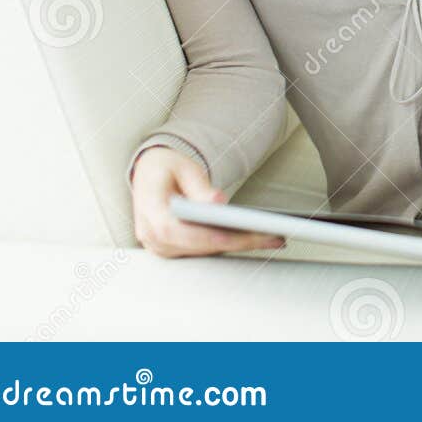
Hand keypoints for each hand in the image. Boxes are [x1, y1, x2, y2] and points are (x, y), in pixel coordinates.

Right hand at [130, 147, 286, 257]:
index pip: (179, 231)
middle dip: (236, 242)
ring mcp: (160, 247)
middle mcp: (152, 236)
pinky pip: (201, 252)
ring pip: (202, 253)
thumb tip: (219, 203)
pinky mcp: (172, 251)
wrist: (150, 174)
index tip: (237, 236)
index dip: (208, 236)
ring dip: (236, 247)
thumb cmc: (167, 168)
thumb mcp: (184, 168)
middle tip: (271, 237)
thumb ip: (199, 186)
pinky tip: (252, 240)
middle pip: (197, 246)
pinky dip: (227, 246)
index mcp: (150, 211)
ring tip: (270, 238)